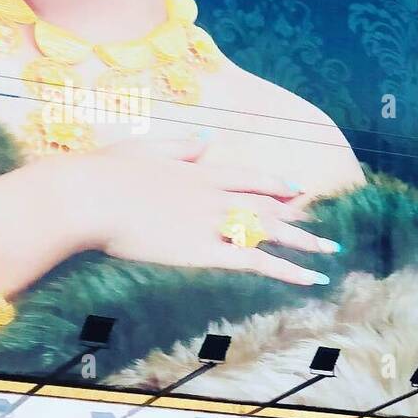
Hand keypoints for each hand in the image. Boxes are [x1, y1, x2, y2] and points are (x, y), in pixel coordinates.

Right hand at [67, 136, 340, 285]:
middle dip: (297, 218)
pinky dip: (288, 271)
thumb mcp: (143, 150)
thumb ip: (179, 147)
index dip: (274, 185)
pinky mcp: (207, 252)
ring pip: (271, 234)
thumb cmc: (102, 175)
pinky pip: (258, 263)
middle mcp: (215, 195)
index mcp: (199, 172)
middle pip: (267, 207)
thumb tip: (206, 139)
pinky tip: (311, 279)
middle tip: (322, 228)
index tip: (296, 189)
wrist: (88, 197)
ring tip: (329, 252)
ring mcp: (213, 223)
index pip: (248, 179)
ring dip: (304, 243)